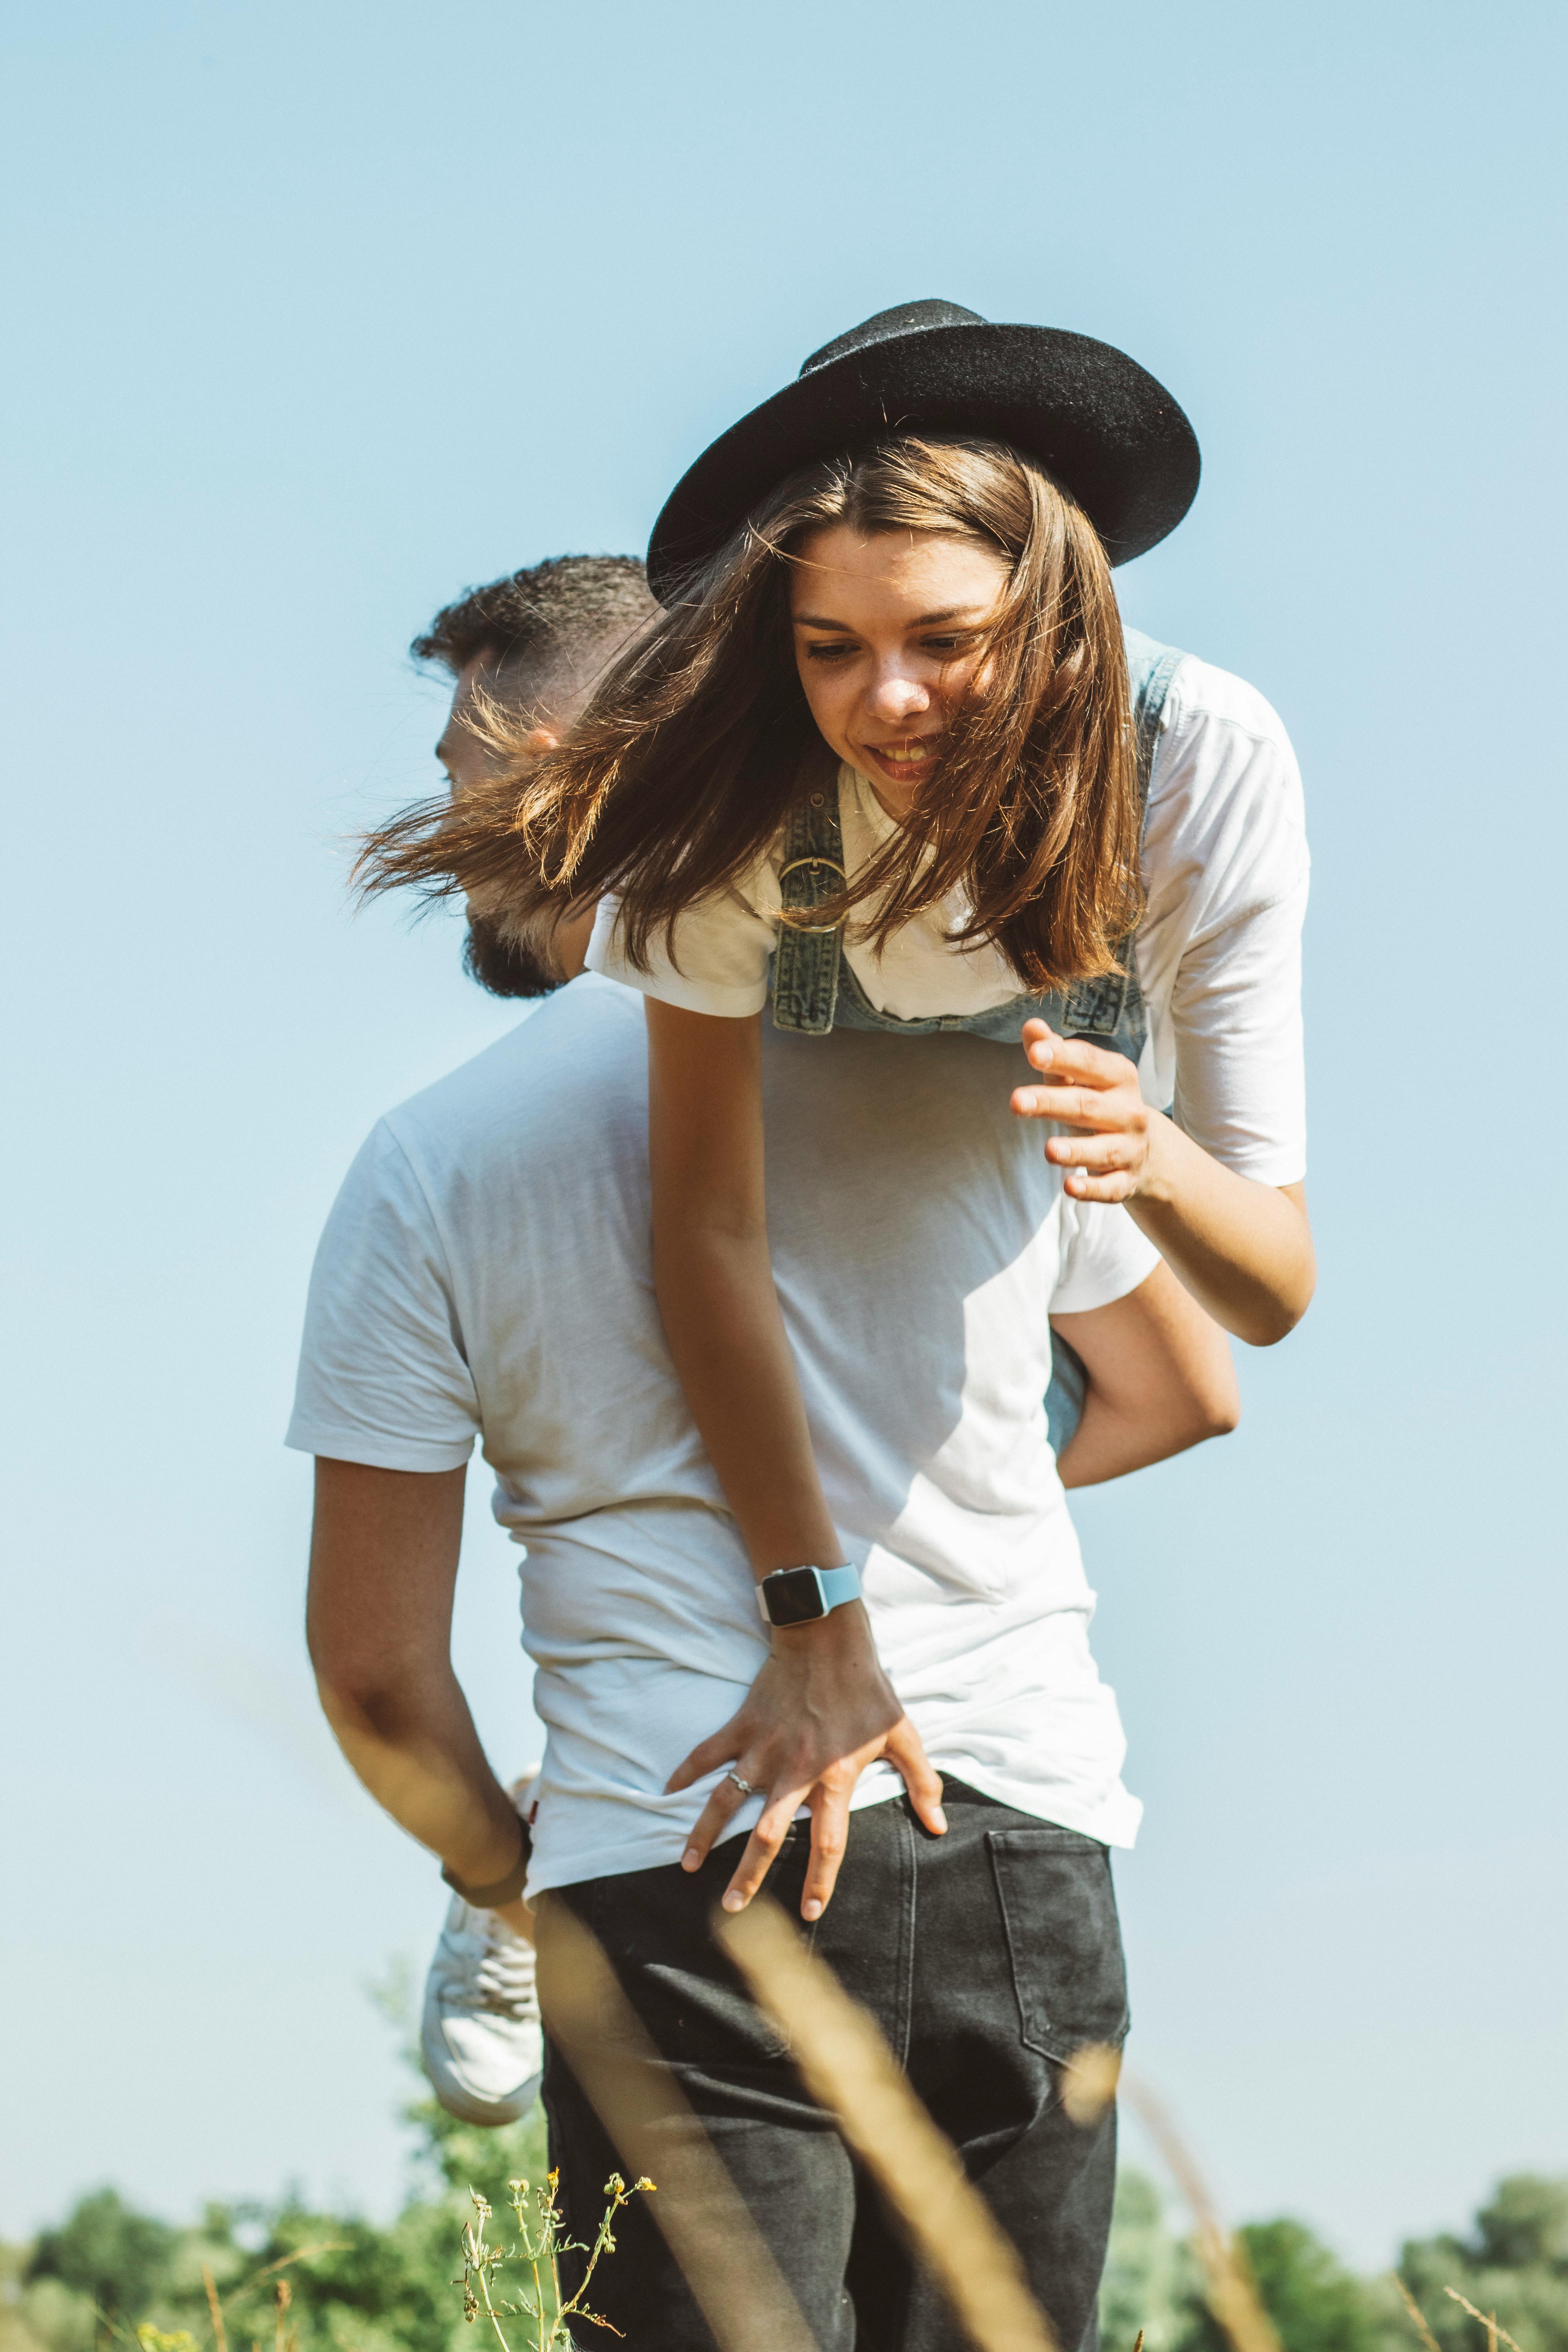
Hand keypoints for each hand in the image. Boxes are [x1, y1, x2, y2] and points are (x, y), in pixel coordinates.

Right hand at [664, 1602, 945, 1920]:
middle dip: (748, 1874)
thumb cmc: (867, 1688)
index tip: (811, 1912)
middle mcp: (793, 1770)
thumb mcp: (902, 1733)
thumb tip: (939, 1825)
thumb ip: (922, 1782)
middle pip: (766, 1833)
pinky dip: (686, 1772)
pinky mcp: (743, 1725)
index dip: (820, 1880)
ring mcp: (762, 1747)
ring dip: (705, 1834)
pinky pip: (707, 1753)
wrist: (829, 1637)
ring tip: (688, 1866)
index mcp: (834, 1776)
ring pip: (726, 1799)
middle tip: (733, 1907)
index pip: (828, 1842)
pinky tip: (667, 1792)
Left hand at [1010, 1020, 1166, 1202]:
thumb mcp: (1082, 1077)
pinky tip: (1069, 1187)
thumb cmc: (1100, 1103)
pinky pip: (1110, 1187)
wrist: (1146, 1151)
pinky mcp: (1125, 1181)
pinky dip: (1091, 1189)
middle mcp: (1128, 1111)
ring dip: (1075, 1150)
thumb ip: (1056, 1053)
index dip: (1062, 1058)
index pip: (1089, 1064)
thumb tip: (1031, 1027)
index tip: (1033, 1054)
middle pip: (1087, 1106)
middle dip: (1051, 1104)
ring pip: (1102, 1150)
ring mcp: (1129, 1149)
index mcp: (1118, 1077)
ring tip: (1048, 1150)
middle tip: (1015, 1101)